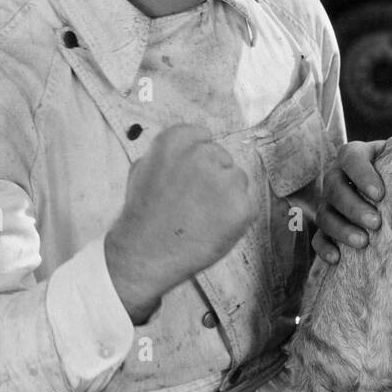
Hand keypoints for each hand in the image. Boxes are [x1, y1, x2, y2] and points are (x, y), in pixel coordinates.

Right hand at [105, 124, 257, 323]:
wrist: (143, 254)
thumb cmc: (143, 214)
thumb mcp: (144, 168)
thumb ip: (173, 153)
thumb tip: (196, 145)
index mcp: (177, 140)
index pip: (203, 137)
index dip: (197, 162)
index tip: (189, 179)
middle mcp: (203, 154)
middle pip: (223, 159)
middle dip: (213, 178)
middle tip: (193, 203)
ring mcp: (225, 181)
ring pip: (238, 180)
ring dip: (226, 197)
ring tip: (199, 218)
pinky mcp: (242, 207)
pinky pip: (247, 205)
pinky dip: (235, 219)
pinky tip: (211, 229)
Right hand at [311, 114, 391, 263]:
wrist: (384, 196)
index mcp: (354, 156)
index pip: (350, 157)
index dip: (361, 174)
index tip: (380, 194)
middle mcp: (335, 178)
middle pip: (333, 188)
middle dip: (352, 206)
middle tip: (375, 223)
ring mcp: (328, 204)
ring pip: (324, 214)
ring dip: (341, 229)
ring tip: (362, 243)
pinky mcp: (325, 228)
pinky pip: (317, 238)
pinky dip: (324, 247)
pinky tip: (337, 258)